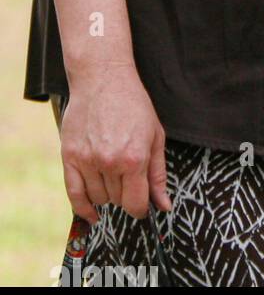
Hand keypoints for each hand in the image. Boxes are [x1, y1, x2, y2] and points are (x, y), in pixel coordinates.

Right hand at [59, 64, 171, 223]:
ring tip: (114, 175)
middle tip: (130, 179)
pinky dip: (83, 208)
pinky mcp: (69, 157)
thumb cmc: (134, 106)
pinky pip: (73, 194)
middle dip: (127, 195)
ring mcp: (87, 161)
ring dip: (108, 195)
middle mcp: (109, 163)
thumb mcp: (155, 136)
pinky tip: (92, 214)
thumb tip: (164, 206)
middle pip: (118, 201)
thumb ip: (158, 174)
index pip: (136, 203)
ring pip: (98, 198)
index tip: (143, 207)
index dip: (141, 209)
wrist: (103, 80)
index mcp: (134, 158)